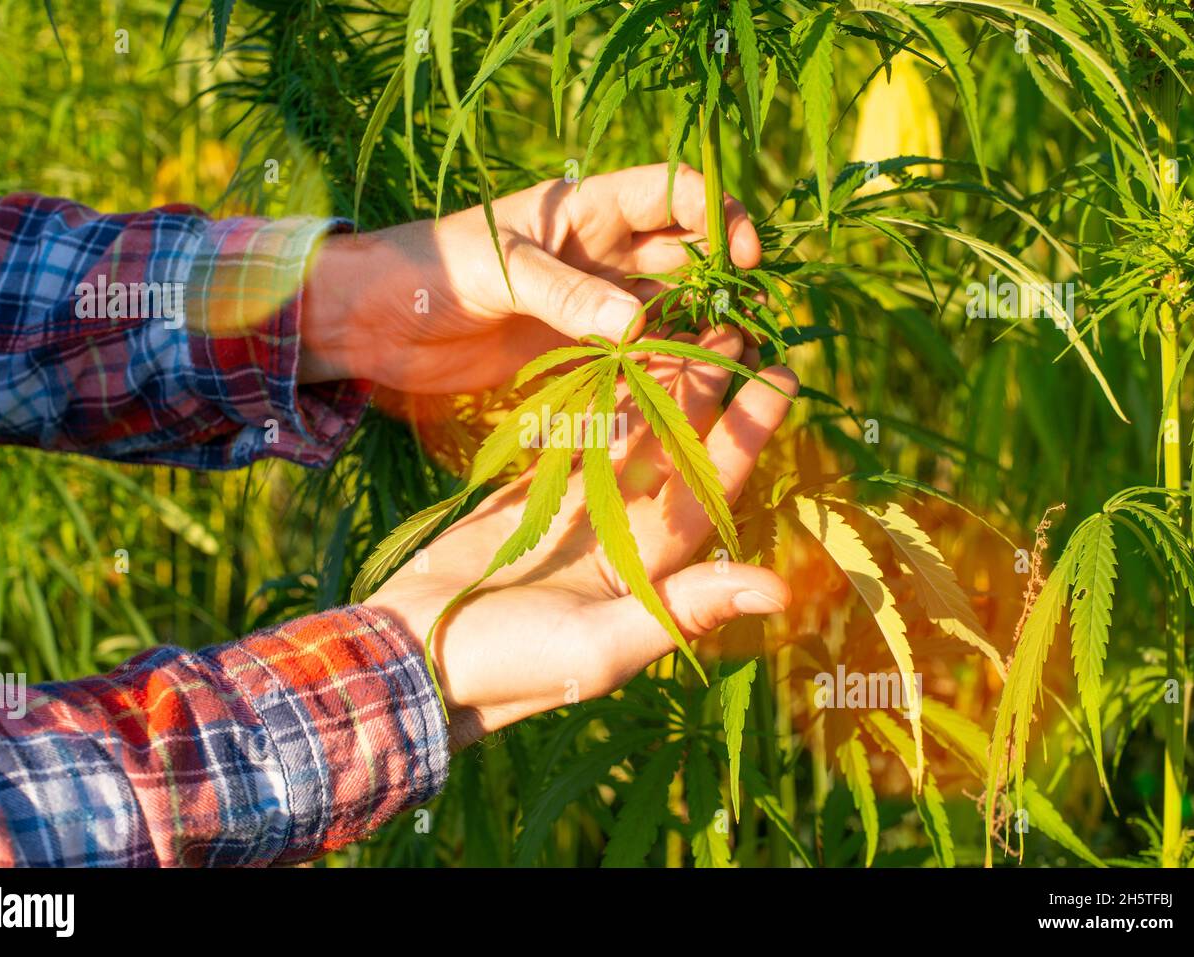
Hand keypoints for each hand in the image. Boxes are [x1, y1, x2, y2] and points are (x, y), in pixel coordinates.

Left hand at [299, 163, 761, 391]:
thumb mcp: (494, 271)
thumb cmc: (425, 272)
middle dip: (724, 281)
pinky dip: (663, 371)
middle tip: (750, 324)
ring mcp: (593, 306)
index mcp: (586, 209)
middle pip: (687, 256)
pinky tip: (688, 393)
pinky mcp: (576, 354)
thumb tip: (638, 321)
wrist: (369, 324)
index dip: (717, 215)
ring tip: (733, 364)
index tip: (741, 258)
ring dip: (702, 332)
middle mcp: (602, 253)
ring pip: (670, 311)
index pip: (674, 194)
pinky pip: (635, 358)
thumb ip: (563, 293)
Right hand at [364, 327, 797, 749]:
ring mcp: (577, 511)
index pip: (712, 486)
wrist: (412, 654)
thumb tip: (780, 590)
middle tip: (739, 329)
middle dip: (710, 392)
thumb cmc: (508, 665)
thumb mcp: (602, 646)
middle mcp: (623, 533)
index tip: (782, 378)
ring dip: (659, 384)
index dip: (748, 433)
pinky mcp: (530, 496)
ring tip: (689, 328)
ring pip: (629, 432)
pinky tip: (615, 355)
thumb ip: (685, 610)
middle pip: (679, 449)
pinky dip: (595, 395)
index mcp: (651, 568)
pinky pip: (574, 434)